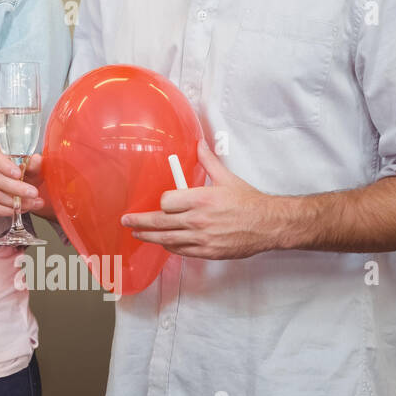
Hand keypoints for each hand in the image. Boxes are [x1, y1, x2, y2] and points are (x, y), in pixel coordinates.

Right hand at [0, 145, 51, 219]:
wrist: (23, 190)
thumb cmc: (26, 175)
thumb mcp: (33, 169)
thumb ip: (35, 164)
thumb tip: (37, 159)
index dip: (5, 166)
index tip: (18, 174)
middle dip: (16, 188)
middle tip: (33, 193)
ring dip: (14, 202)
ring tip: (31, 203)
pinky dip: (5, 210)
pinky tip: (17, 209)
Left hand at [121, 139, 279, 259]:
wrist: (269, 224)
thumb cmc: (248, 202)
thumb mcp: (226, 177)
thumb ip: (208, 161)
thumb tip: (199, 144)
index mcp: (200, 199)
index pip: (166, 202)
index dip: (162, 202)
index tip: (162, 202)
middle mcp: (198, 219)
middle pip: (160, 222)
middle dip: (139, 222)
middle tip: (126, 221)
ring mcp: (202, 238)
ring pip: (167, 239)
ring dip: (149, 237)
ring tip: (137, 234)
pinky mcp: (208, 251)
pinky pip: (182, 251)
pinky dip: (170, 247)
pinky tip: (164, 244)